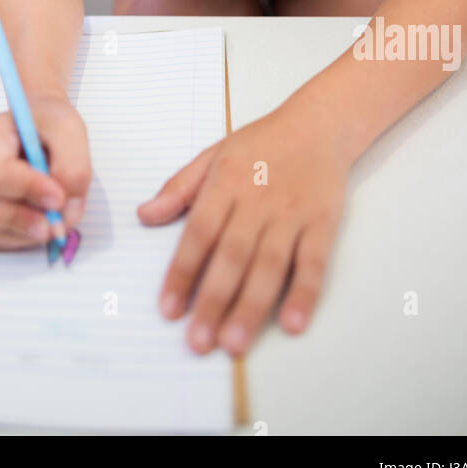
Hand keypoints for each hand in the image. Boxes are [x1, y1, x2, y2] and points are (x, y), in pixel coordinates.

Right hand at [0, 93, 90, 249]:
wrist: (41, 127)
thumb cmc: (50, 125)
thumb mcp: (69, 129)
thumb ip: (73, 166)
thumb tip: (62, 206)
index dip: (26, 190)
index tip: (59, 197)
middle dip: (21, 217)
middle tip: (55, 219)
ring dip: (22, 231)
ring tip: (51, 218)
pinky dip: (21, 238)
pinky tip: (38, 219)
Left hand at [137, 106, 349, 355]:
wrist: (318, 124)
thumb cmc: (261, 144)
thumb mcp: (213, 155)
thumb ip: (179, 188)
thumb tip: (144, 215)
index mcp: (226, 182)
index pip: (199, 233)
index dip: (182, 272)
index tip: (169, 309)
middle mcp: (258, 200)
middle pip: (232, 256)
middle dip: (213, 301)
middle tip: (198, 342)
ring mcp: (291, 213)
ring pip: (270, 265)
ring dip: (252, 307)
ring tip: (234, 343)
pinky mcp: (322, 223)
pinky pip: (314, 262)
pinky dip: (305, 294)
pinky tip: (292, 324)